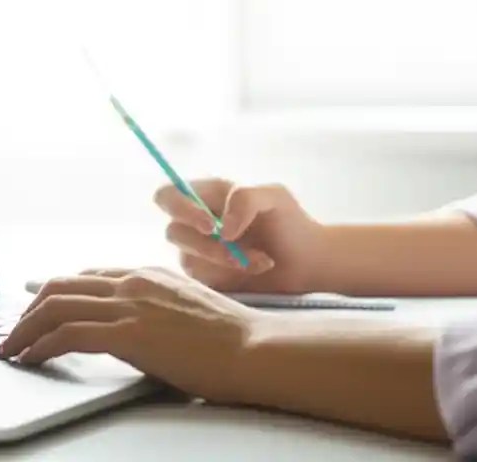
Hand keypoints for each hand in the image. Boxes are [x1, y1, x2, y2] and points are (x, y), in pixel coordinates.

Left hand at [0, 267, 264, 402]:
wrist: (254, 348)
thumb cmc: (233, 340)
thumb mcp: (189, 311)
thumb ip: (159, 312)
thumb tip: (140, 332)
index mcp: (148, 275)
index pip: (87, 277)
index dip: (56, 294)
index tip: (39, 311)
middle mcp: (133, 282)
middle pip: (61, 285)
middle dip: (29, 310)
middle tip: (14, 334)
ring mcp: (129, 304)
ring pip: (54, 306)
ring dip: (24, 329)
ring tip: (11, 350)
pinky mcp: (128, 333)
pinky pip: (67, 334)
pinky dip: (40, 346)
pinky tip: (32, 360)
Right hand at [157, 179, 324, 293]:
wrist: (308, 262)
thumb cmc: (290, 223)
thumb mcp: (275, 197)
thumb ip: (244, 198)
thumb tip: (220, 230)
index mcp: (207, 196)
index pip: (168, 195)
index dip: (178, 207)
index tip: (210, 224)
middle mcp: (197, 224)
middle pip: (173, 231)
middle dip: (207, 245)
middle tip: (235, 245)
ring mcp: (200, 254)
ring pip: (188, 259)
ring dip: (225, 260)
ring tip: (260, 259)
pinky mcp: (207, 280)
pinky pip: (202, 281)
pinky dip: (231, 275)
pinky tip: (257, 268)